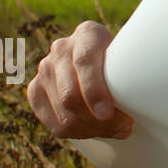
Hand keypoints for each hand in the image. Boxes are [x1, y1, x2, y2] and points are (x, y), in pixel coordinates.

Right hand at [27, 21, 132, 139]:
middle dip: (97, 119)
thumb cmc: (125, 63)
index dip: (95, 90)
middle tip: (124, 127)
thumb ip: (130, 77)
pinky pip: (52, 123)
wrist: (104, 63)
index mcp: (88, 33)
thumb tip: (130, 117)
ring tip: (115, 130)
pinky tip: (96, 131)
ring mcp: (45, 68)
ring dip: (91, 129)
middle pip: (70, 94)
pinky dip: (76, 133)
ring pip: (62, 113)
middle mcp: (62, 48)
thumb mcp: (131, 60)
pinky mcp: (35, 89)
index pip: (85, 61)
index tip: (107, 113)